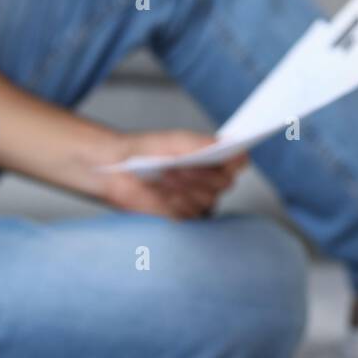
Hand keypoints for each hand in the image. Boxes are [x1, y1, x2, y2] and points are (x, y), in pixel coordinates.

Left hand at [97, 130, 248, 219]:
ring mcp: (197, 200)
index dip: (235, 162)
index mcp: (213, 158)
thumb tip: (228, 144)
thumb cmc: (146, 151)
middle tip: (178, 166)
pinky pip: (190, 215)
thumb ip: (201, 143)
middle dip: (202, 175)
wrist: (118, 170)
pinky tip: (158, 192)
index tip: (226, 158)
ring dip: (185, 188)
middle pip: (225, 184)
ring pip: (207, 200)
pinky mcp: (182, 217)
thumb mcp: (175, 141)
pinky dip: (174, 203)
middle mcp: (210, 181)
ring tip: (164, 176)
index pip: (239, 163)